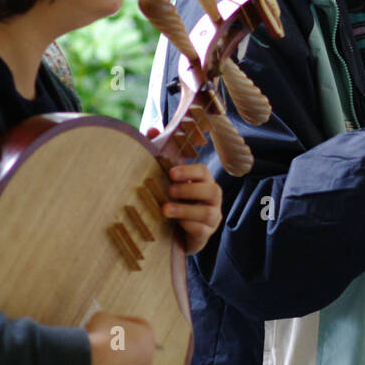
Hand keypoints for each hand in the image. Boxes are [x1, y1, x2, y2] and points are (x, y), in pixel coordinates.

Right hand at [86, 311, 154, 364]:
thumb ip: (109, 322)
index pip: (136, 326)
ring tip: (94, 361)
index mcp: (147, 336)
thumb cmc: (99, 335)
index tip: (106, 325)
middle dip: (117, 346)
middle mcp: (148, 357)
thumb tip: (105, 331)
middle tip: (97, 343)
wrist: (91, 362)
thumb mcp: (103, 317)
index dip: (119, 323)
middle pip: (132, 349)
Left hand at [145, 128, 223, 253]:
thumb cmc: (170, 202)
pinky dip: (189, 226)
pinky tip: (175, 226)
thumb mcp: (163, 181)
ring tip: (165, 209)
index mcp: (203, 182)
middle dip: (190, 189)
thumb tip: (152, 129)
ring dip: (186, 210)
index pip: (203, 172)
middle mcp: (212, 199)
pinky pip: (202, 230)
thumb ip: (159, 156)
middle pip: (212, 190)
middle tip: (169, 190)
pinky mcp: (205, 235)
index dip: (189, 171)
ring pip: (208, 212)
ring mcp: (212, 218)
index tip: (171, 173)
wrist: (172, 235)